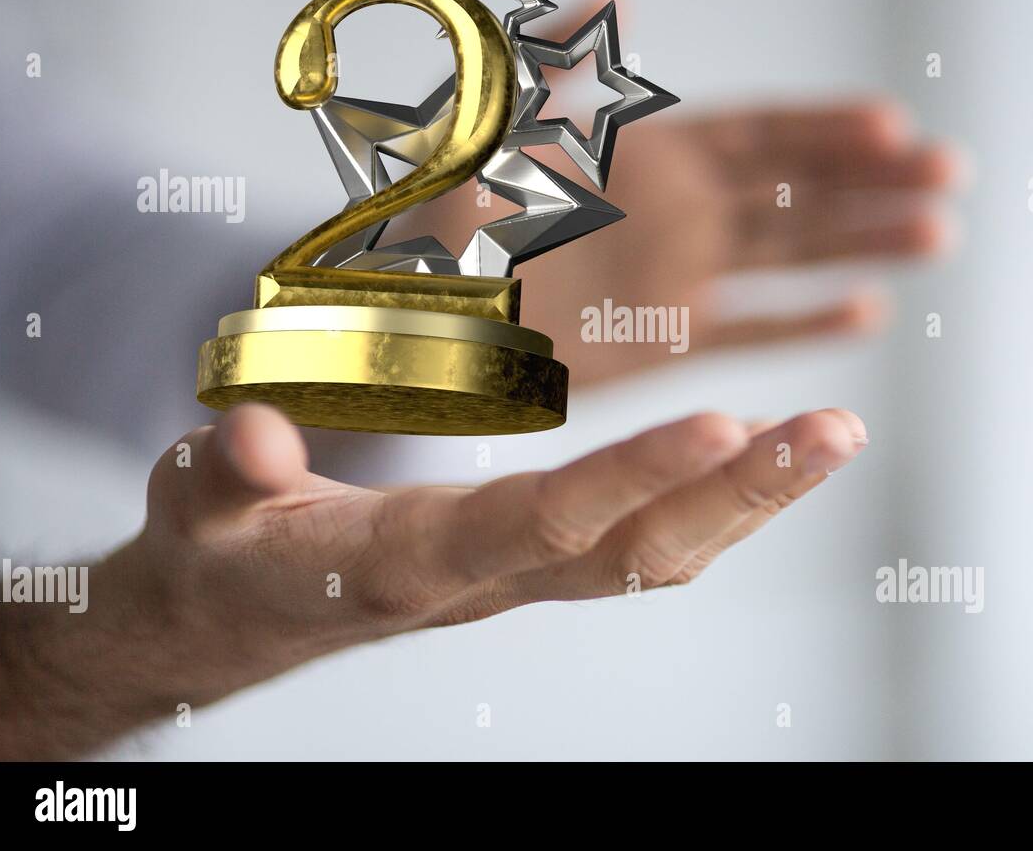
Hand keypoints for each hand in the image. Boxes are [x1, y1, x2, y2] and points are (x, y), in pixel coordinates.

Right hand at [0, 402, 866, 757]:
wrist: (235, 613)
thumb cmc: (221, 553)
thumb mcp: (197, 508)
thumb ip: (221, 478)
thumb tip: (253, 443)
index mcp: (412, 561)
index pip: (538, 521)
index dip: (629, 477)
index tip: (722, 419)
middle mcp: (490, 578)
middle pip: (640, 554)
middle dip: (741, 495)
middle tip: (836, 432)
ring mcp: (522, 579)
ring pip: (660, 556)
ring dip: (751, 498)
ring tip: (831, 435)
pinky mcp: (532, 566)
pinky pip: (642, 549)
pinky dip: (712, 506)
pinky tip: (760, 459)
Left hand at [392, 0, 962, 384]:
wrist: (416, 323)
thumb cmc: (446, 221)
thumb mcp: (500, 130)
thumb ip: (561, 64)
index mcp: (648, 156)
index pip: (756, 135)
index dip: (821, 130)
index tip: (892, 125)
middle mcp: (677, 213)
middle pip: (793, 191)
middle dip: (869, 182)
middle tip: (950, 173)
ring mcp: (678, 278)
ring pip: (787, 259)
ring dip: (859, 246)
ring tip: (936, 235)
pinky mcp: (664, 343)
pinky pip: (747, 332)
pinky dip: (801, 326)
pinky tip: (865, 316)